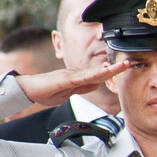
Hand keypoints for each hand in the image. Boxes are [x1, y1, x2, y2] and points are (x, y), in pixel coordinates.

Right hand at [15, 60, 130, 108]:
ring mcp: (70, 75)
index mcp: (77, 79)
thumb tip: (95, 85)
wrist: (28, 90)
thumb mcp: (68, 93)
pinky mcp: (64, 79)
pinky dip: (93, 75)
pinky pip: (82, 78)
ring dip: (108, 70)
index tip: (123, 69)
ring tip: (121, 66)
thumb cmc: (45, 91)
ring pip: (93, 73)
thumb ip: (81, 88)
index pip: (98, 76)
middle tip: (128, 63)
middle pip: (99, 72)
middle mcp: (75, 74)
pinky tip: (102, 73)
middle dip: (115, 68)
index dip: (112, 72)